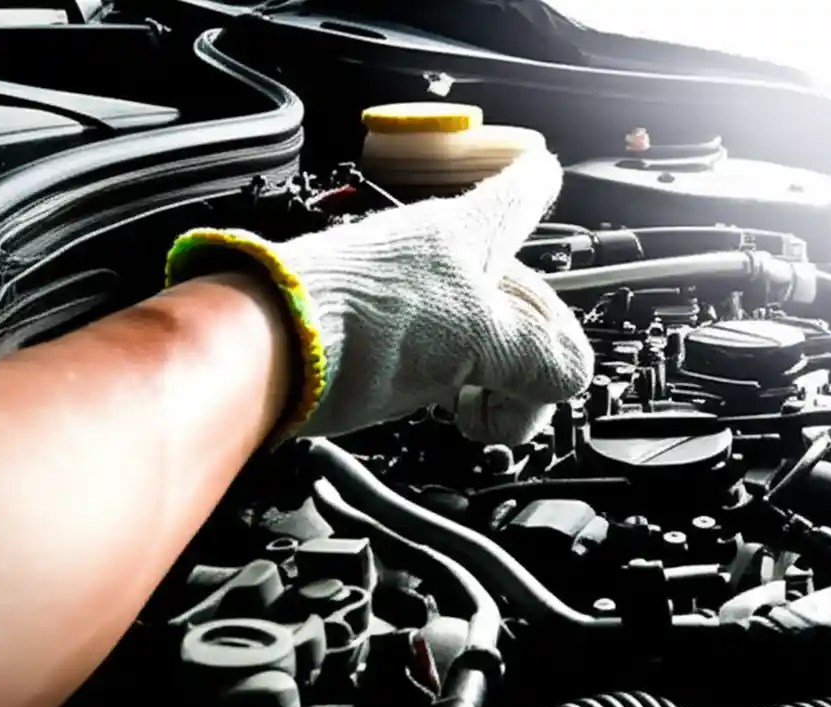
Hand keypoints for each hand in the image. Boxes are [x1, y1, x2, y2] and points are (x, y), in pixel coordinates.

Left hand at [170, 151, 593, 442]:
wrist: (267, 356)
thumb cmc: (357, 320)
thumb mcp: (483, 339)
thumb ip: (544, 358)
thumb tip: (564, 380)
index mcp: (472, 233)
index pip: (521, 192)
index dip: (539, 185)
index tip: (545, 168)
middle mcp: (442, 258)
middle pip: (523, 296)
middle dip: (537, 351)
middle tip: (526, 391)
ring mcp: (411, 302)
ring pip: (487, 340)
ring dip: (499, 384)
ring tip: (475, 412)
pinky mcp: (383, 345)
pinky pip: (444, 366)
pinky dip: (459, 395)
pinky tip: (446, 414)